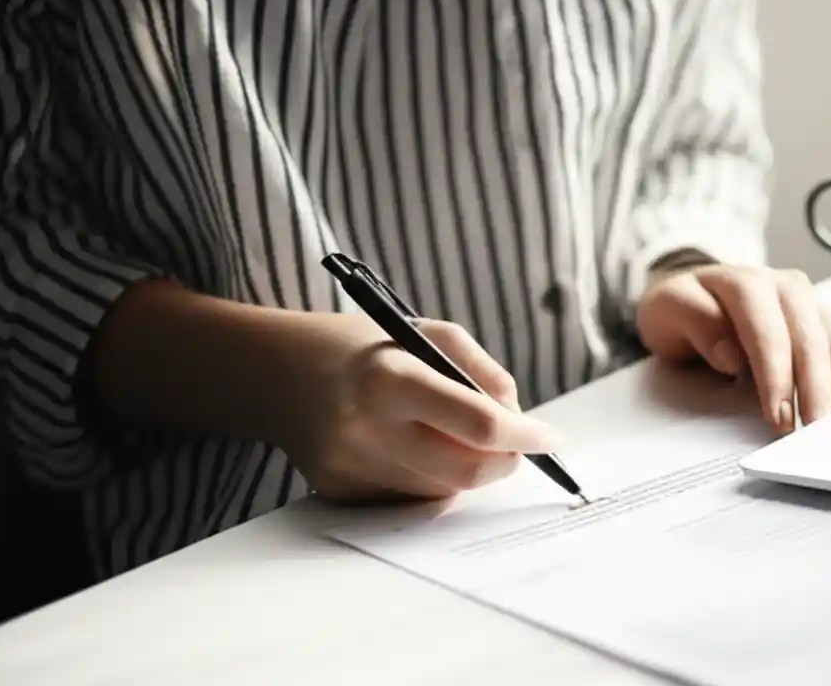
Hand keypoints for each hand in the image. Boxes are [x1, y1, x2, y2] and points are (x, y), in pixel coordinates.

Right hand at [279, 314, 559, 501]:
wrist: (280, 372)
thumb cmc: (368, 347)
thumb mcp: (429, 333)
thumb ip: (483, 374)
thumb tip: (519, 422)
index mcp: (390, 379)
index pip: (478, 425)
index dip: (525, 436)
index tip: (550, 438)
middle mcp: (366, 430)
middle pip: (467, 472)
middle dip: (505, 461)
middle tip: (517, 444)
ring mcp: (350, 468)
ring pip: (443, 490)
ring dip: (467, 468)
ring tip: (448, 431)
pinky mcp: (340, 493)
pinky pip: (410, 497)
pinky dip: (429, 476)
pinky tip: (408, 445)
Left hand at [635, 264, 830, 433]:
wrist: (695, 291)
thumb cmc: (682, 306)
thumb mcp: (667, 309)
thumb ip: (696, 323)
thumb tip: (730, 354)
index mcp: (747, 283)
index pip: (768, 332)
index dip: (777, 377)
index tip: (779, 416)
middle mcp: (786, 287)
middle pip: (812, 339)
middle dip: (817, 389)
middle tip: (815, 431)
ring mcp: (810, 304)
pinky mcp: (824, 322)